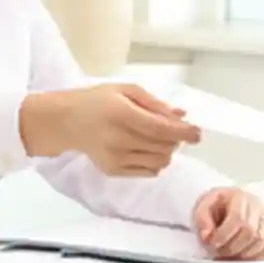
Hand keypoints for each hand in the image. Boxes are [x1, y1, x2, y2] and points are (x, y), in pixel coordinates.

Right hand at [20, 84, 200, 176]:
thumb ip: (155, 103)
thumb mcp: (126, 90)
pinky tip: (145, 148)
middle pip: (163, 147)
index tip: (198, 133)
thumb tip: (182, 115)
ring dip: (167, 151)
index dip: (184, 132)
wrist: (66, 122)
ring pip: (159, 162)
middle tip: (173, 129)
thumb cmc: (98, 101)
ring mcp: (115, 158)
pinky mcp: (113, 170)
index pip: (161, 129)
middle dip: (176, 140)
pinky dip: (155, 161)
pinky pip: (148, 172)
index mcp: (121, 115)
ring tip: (157, 138)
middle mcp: (118, 139)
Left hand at [192, 187, 263, 260]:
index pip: (238, 218)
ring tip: (228, 254)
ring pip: (262, 241)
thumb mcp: (202, 208)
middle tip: (218, 252)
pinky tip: (242, 255)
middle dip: (231, 247)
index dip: (224, 235)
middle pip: (251, 231)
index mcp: (239, 197)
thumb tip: (207, 234)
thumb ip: (201, 219)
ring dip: (242, 254)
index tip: (212, 244)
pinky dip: (256, 257)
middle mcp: (257, 206)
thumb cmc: (215, 208)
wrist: (224, 207)